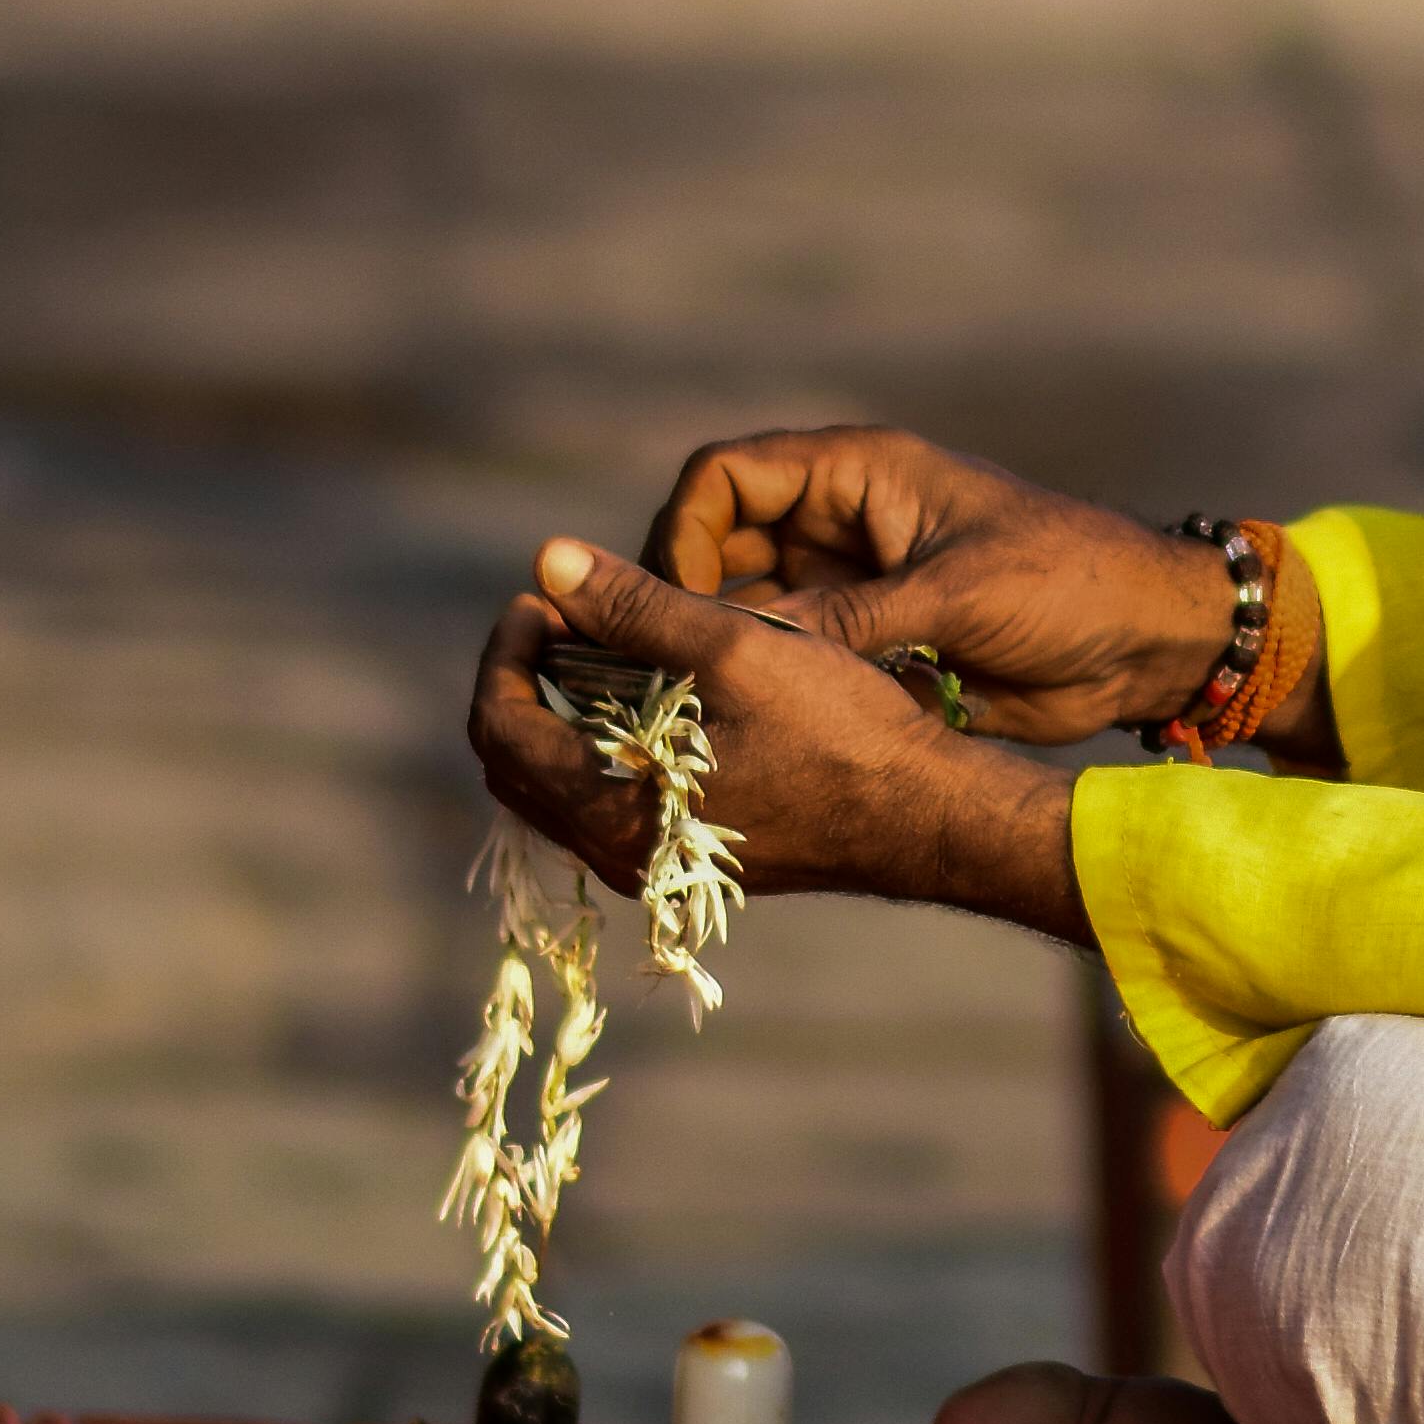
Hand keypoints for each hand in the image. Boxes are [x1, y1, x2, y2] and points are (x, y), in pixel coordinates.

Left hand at [469, 541, 1090, 935]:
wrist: (924, 817)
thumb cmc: (839, 732)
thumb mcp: (737, 650)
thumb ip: (636, 605)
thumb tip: (552, 558)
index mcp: (610, 806)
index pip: (500, 728)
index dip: (504, 652)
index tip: (542, 598)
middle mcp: (614, 851)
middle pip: (515, 764)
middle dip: (524, 681)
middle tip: (564, 616)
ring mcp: (647, 865)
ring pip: (560, 785)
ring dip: (563, 712)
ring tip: (606, 646)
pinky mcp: (684, 863)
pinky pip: (604, 803)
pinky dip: (603, 745)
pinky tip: (652, 697)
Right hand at [636, 423, 1250, 746]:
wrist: (1146, 642)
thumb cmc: (1067, 583)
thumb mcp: (956, 595)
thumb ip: (851, 620)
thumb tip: (741, 646)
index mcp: (859, 476)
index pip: (725, 477)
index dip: (686, 530)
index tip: (688, 602)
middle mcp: (841, 525)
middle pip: (718, 548)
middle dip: (690, 600)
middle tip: (670, 668)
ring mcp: (852, 587)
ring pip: (747, 610)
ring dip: (724, 649)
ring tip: (695, 704)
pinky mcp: (870, 645)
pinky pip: (794, 658)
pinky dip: (770, 684)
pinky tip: (750, 724)